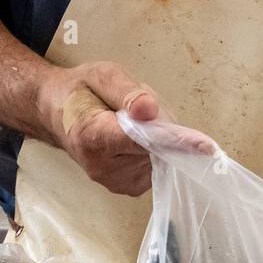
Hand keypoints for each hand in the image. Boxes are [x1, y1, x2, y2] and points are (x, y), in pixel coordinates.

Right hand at [37, 62, 162, 196]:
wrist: (56, 114)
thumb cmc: (80, 92)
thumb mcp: (101, 75)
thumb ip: (127, 92)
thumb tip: (150, 110)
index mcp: (92, 136)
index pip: (141, 141)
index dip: (174, 142)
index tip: (206, 148)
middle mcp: (103, 167)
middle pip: (157, 147)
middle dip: (160, 123)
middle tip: (137, 105)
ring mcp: (116, 182)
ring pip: (160, 156)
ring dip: (156, 135)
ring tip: (130, 120)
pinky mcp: (129, 187)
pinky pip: (157, 164)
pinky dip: (154, 148)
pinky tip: (134, 137)